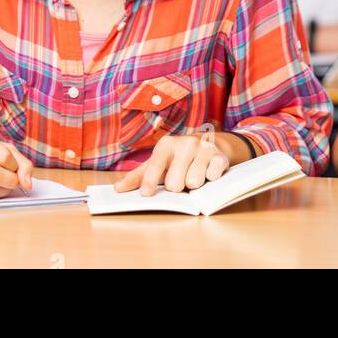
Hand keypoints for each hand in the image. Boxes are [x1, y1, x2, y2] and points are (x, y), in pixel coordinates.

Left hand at [112, 132, 231, 195]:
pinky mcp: (219, 156)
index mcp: (165, 145)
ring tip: (195, 175)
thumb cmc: (176, 158)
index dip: (150, 181)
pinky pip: (212, 176)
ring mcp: (203, 148)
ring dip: (194, 186)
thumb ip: (138, 176)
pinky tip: (209, 172)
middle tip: (180, 180)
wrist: (207, 143)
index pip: (155, 166)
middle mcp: (185, 143)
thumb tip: (118, 189)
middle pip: (175, 183)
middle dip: (177, 187)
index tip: (145, 194)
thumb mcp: (157, 163)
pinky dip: (210, 179)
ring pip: (194, 182)